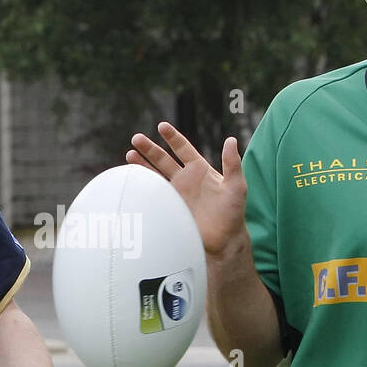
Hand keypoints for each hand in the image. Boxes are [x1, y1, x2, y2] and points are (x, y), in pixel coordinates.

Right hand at [127, 121, 246, 256]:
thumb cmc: (234, 212)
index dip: (172, 137)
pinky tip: (133, 181)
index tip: (162, 126)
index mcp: (200, 169)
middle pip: (163, 159)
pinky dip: (143, 188)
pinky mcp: (170, 208)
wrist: (224, 240)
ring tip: (130, 155)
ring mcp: (176, 194)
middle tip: (136, 139)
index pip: (183, 148)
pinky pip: (154, 195)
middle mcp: (185, 179)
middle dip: (150, 149)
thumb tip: (231, 140)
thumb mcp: (237, 185)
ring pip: (155, 175)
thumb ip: (232, 164)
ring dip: (142, 165)